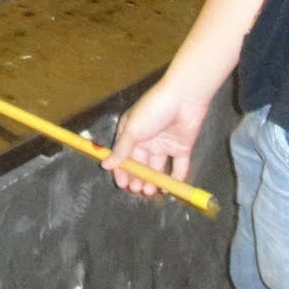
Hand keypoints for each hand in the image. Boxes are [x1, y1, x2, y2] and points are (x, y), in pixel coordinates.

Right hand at [100, 79, 210, 195]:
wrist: (184, 98)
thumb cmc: (153, 110)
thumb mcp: (133, 129)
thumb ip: (121, 149)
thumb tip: (105, 164)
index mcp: (132, 132)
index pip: (124, 155)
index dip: (122, 170)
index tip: (122, 184)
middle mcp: (147, 139)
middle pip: (140, 163)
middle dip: (137, 177)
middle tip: (136, 189)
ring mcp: (164, 144)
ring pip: (156, 167)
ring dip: (152, 180)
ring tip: (149, 190)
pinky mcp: (181, 148)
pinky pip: (178, 167)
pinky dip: (174, 179)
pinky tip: (168, 188)